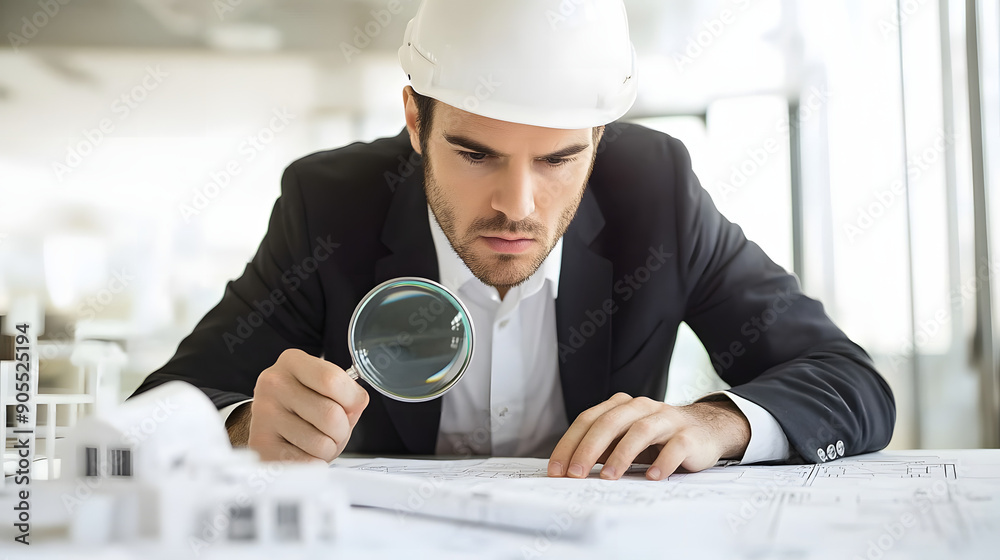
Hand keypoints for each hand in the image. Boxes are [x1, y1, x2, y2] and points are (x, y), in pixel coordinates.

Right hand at [232, 348, 369, 462]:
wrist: (273, 428)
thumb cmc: (305, 408)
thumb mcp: (328, 391)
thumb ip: (350, 395)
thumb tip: (356, 404)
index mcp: (292, 361)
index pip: (332, 379)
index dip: (352, 399)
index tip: (351, 405)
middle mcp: (273, 383)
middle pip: (330, 414)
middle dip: (342, 430)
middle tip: (332, 429)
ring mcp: (263, 414)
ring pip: (321, 443)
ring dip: (328, 449)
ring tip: (315, 440)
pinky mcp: (261, 445)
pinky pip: (306, 463)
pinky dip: (313, 463)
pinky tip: (302, 451)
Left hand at [547, 392, 749, 480]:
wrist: (704, 431)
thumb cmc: (656, 440)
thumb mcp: (624, 439)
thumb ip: (600, 448)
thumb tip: (566, 470)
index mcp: (621, 406)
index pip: (588, 420)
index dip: (569, 444)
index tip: (556, 470)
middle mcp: (642, 407)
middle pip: (610, 422)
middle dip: (588, 449)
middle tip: (575, 475)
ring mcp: (666, 419)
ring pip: (641, 431)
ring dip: (621, 455)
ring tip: (608, 477)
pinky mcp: (689, 435)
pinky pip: (675, 447)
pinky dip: (662, 462)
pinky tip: (652, 477)